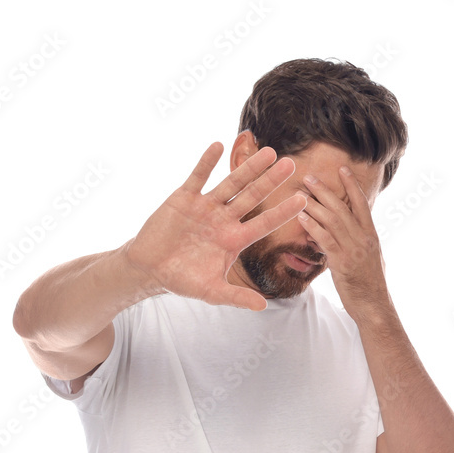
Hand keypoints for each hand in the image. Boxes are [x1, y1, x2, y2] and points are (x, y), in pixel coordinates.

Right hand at [124, 142, 306, 310]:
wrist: (150, 268)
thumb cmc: (182, 279)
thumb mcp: (211, 292)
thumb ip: (236, 297)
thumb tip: (263, 307)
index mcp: (234, 239)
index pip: (264, 223)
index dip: (282, 212)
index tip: (303, 201)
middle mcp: (224, 219)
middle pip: (252, 197)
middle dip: (271, 182)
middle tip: (292, 165)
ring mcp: (206, 206)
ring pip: (231, 183)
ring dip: (248, 167)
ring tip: (267, 151)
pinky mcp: (184, 197)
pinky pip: (197, 177)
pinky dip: (206, 162)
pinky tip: (218, 146)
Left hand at [295, 167, 386, 312]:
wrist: (374, 307)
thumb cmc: (369, 285)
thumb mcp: (368, 258)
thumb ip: (357, 242)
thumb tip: (343, 232)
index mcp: (371, 235)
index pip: (361, 203)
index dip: (352, 185)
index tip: (342, 168)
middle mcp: (364, 239)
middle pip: (343, 207)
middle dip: (325, 190)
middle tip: (309, 177)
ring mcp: (353, 250)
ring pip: (333, 220)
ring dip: (315, 204)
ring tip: (300, 193)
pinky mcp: (342, 263)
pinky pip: (326, 240)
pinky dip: (313, 226)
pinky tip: (301, 217)